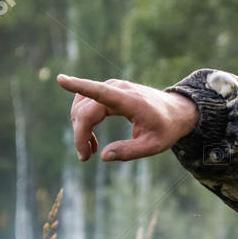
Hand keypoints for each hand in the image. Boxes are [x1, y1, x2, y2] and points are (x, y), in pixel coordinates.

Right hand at [56, 73, 198, 162]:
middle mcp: (117, 89)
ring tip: (89, 150)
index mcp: (129, 100)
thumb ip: (129, 152)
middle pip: (85, 109)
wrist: (177, 111)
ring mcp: (112, 88)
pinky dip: (84, 121)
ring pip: (82, 106)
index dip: (78, 86)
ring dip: (80, 128)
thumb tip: (103, 156)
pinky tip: (91, 140)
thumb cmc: (166, 128)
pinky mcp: (109, 92)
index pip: (99, 92)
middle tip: (85, 158)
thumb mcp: (153, 146)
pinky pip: (87, 104)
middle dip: (79, 134)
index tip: (60, 80)